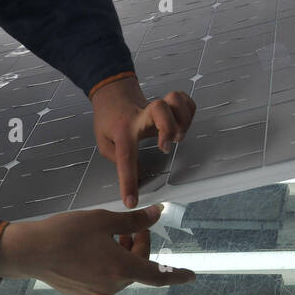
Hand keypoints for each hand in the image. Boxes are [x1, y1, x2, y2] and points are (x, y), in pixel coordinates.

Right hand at [0, 204, 194, 294]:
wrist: (30, 251)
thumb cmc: (66, 233)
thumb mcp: (105, 220)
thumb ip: (134, 221)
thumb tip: (155, 215)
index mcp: (121, 269)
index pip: (158, 275)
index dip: (176, 274)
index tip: (191, 276)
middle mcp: (111, 286)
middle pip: (138, 267)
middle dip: (139, 246)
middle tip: (132, 226)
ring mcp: (96, 293)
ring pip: (121, 273)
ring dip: (123, 254)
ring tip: (111, 234)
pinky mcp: (83, 294)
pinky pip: (105, 279)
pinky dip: (109, 263)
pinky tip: (95, 247)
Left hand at [91, 77, 195, 207]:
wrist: (112, 93)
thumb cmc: (109, 120)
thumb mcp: (104, 142)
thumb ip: (119, 158)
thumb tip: (140, 174)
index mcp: (123, 130)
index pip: (125, 157)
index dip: (129, 181)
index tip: (132, 201)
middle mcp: (141, 116)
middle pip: (159, 109)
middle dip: (168, 127)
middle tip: (166, 147)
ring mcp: (156, 107)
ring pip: (175, 100)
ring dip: (183, 118)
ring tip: (178, 137)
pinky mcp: (167, 103)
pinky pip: (185, 101)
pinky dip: (189, 112)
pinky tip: (183, 124)